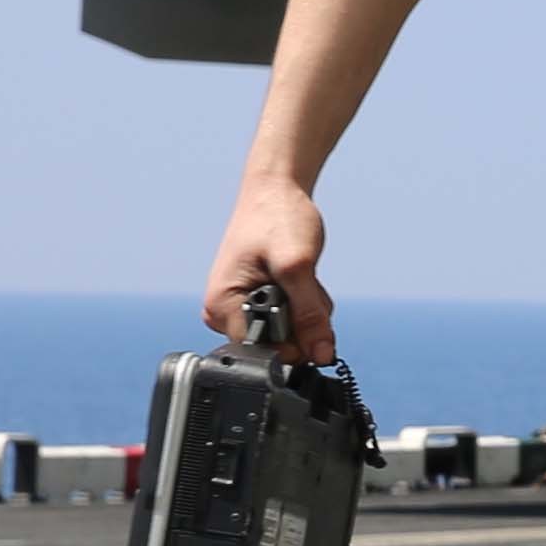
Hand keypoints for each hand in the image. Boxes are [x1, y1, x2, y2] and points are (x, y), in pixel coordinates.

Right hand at [210, 176, 331, 362]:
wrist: (276, 190)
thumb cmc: (277, 217)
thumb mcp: (297, 266)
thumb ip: (310, 315)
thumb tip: (323, 355)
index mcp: (222, 308)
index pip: (264, 354)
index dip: (294, 339)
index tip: (302, 302)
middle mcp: (224, 314)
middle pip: (279, 347)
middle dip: (304, 322)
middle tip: (302, 282)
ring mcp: (241, 309)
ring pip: (290, 335)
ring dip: (308, 311)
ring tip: (299, 274)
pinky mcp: (257, 303)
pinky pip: (291, 321)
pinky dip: (305, 304)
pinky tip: (300, 277)